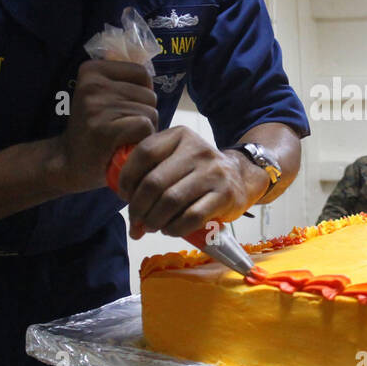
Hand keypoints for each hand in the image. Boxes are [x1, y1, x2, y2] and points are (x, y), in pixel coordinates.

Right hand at [54, 59, 157, 192]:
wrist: (69, 164)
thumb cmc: (95, 130)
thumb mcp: (104, 96)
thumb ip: (125, 81)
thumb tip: (151, 64)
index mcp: (91, 70)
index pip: (142, 73)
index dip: (143, 95)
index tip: (124, 110)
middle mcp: (92, 83)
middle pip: (149, 94)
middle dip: (144, 114)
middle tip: (122, 129)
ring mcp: (96, 105)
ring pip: (150, 112)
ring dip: (144, 130)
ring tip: (121, 138)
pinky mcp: (103, 128)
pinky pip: (144, 126)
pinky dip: (141, 139)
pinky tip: (123, 146)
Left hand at [115, 127, 267, 239]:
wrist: (241, 176)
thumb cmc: (197, 172)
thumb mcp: (176, 158)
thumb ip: (150, 171)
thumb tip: (127, 206)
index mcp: (180, 136)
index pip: (144, 153)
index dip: (127, 179)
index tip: (125, 197)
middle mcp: (197, 149)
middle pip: (154, 182)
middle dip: (138, 208)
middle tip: (136, 222)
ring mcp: (214, 172)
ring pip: (171, 201)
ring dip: (154, 221)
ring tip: (151, 227)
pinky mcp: (226, 195)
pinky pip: (192, 217)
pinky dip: (175, 228)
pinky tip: (170, 230)